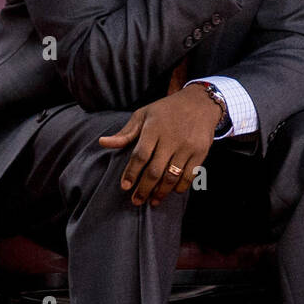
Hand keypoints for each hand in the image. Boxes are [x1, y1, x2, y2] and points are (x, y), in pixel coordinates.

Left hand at [99, 86, 220, 206]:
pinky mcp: (201, 152)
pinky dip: (180, 186)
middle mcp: (171, 138)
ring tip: (153, 201)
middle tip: (136, 201)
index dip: (131, 173)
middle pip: (155, 171)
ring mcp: (187, 146)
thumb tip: (102, 142)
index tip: (125, 187)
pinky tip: (172, 191)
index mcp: (154, 129)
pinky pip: (189, 175)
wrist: (200, 102)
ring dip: (161, 192)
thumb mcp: (144, 115)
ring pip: (172, 176)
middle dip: (144, 189)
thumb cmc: (167, 110)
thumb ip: (126, 133)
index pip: (140, 156)